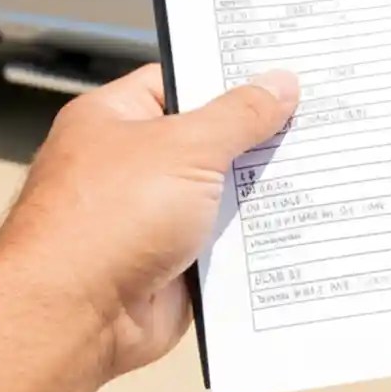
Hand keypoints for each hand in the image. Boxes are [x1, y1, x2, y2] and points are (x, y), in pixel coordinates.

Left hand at [0, 65, 299, 381]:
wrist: (73, 318)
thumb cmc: (104, 220)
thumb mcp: (186, 148)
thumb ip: (239, 115)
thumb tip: (278, 85)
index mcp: (115, 119)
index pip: (179, 81)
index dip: (229, 76)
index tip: (281, 73)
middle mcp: (129, 165)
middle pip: (207, 140)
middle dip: (254, 138)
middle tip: (311, 122)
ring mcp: (149, 217)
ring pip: (219, 195)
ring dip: (256, 192)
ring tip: (316, 171)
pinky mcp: (170, 263)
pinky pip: (222, 244)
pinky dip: (251, 240)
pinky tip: (293, 225)